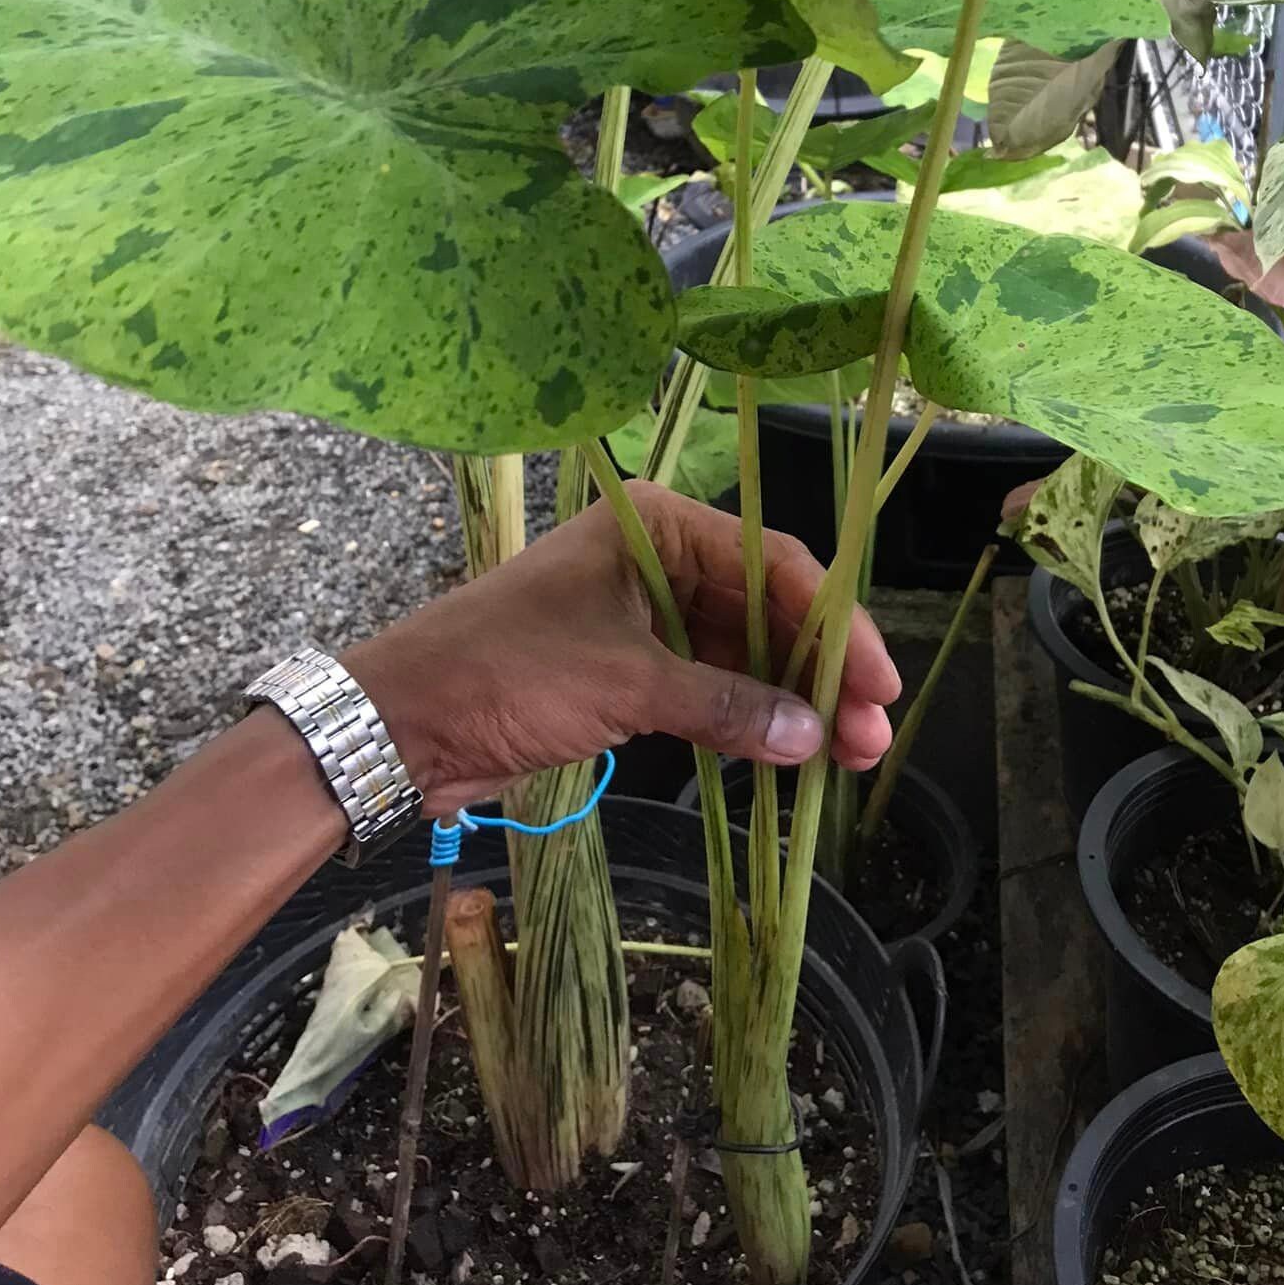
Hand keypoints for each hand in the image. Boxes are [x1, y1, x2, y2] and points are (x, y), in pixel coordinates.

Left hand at [344, 483, 899, 816]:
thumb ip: (725, 706)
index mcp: (657, 526)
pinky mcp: (627, 671)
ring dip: (791, 704)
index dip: (836, 627)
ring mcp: (643, 617)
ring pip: (743, 655)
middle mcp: (658, 559)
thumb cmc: (508, 673)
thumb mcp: (625, 685)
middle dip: (821, 673)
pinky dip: (747, 721)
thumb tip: (813, 736)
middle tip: (873, 737)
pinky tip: (790, 757)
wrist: (404, 722)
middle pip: (767, 611)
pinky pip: (709, 689)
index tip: (880, 685)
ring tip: (847, 758)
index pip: (775, 566)